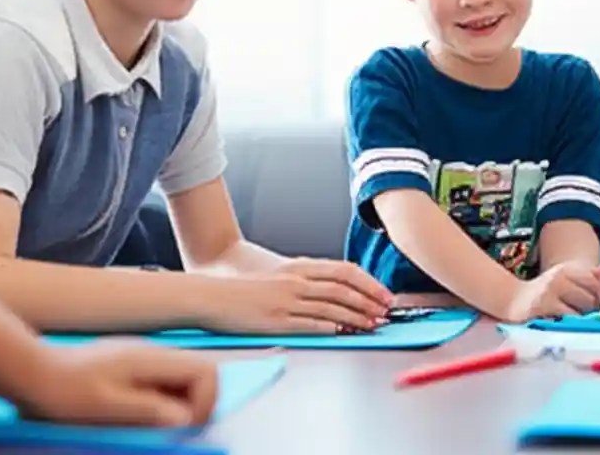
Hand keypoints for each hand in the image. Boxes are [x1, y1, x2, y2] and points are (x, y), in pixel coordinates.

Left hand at [0, 342, 217, 426]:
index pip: (205, 373)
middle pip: (196, 376)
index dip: (206, 402)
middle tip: (172, 431)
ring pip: (178, 381)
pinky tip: (134, 414)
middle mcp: (152, 354)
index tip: (184, 426)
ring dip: (176, 405)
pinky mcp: (128, 366)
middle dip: (194, 405)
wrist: (29, 372)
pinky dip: (158, 401)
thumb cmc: (63, 391)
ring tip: (152, 426)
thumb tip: (184, 419)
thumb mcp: (106, 406)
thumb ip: (149, 410)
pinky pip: (159, 383)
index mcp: (151, 360)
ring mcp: (140, 358)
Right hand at [205, 258, 393, 333]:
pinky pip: (310, 324)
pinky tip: (345, 332)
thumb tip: (333, 291)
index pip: (343, 271)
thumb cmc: (244, 288)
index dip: (368, 282)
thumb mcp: (279, 275)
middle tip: (387, 312)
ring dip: (357, 317)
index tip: (383, 293)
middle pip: (343, 289)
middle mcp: (296, 281)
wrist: (213, 295)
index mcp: (299, 267)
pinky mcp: (277, 321)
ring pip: (332, 307)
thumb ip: (305, 280)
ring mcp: (287, 301)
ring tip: (373, 325)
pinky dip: (331, 328)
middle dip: (369, 301)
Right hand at [504, 262, 599, 322]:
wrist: (513, 301)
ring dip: (579, 319)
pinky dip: (567, 325)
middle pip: (591, 297)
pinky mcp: (542, 307)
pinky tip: (560, 323)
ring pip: (581, 310)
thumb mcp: (567, 281)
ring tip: (569, 319)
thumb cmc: (546, 295)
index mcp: (567, 269)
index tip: (591, 303)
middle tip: (580, 313)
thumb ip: (591, 278)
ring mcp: (549, 292)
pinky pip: (566, 320)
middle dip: (590, 310)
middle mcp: (558, 277)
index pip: (596, 283)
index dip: (599, 296)